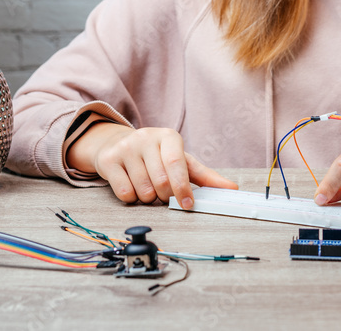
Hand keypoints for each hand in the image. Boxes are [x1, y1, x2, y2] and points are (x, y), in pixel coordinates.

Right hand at [66, 123, 236, 208]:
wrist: (117, 143)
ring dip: (148, 198)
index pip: (177, 164)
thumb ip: (205, 176)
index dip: (183, 188)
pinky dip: (131, 197)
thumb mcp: (181, 160)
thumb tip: (232, 189)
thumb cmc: (156, 155)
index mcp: (168, 137)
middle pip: (161, 182)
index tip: (188, 205)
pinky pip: (124, 192)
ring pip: (143, 190)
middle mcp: (146, 138)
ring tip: (147, 186)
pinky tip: (131, 185)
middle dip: (165, 195)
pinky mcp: (108, 160)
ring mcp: (125, 147)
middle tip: (163, 192)